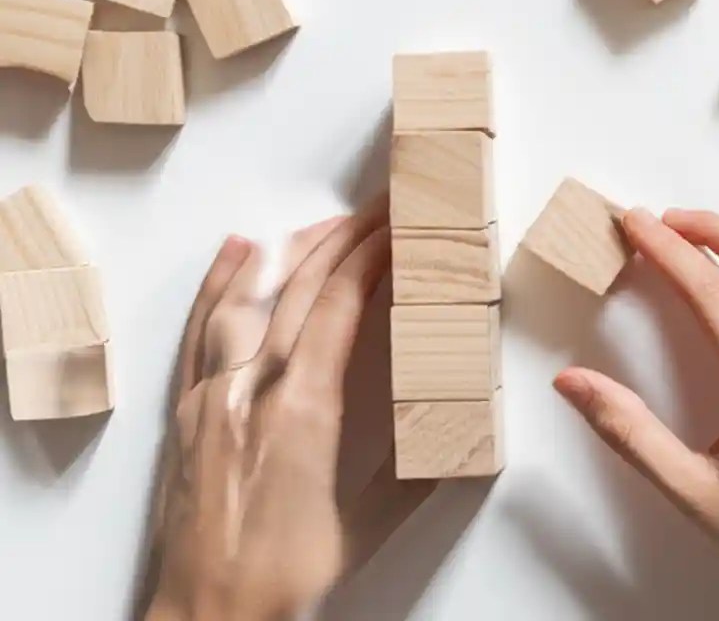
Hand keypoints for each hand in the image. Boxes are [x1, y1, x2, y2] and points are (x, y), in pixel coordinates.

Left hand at [145, 199, 433, 620]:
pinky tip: (237, 253)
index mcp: (303, 407)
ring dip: (292, 250)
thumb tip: (461, 445)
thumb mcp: (366, 524)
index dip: (372, 256)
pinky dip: (220, 283)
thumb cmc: (280, 577)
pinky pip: (201, 327)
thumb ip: (415, 473)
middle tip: (381, 208)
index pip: (341, 304)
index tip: (400, 227)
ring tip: (327, 221)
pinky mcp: (186, 410)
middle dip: (346, 238)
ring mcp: (212, 393)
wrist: (206, 612)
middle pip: (302, 287)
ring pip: (251, 296)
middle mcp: (252, 387)